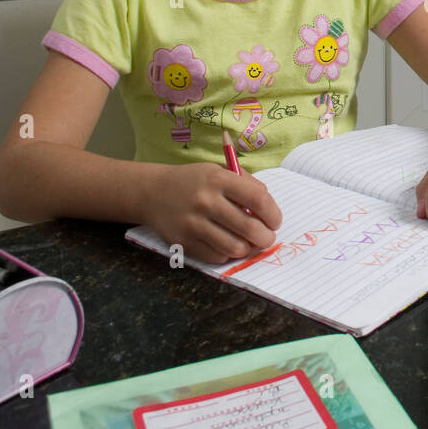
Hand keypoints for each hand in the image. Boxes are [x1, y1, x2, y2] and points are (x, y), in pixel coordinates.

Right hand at [144, 162, 282, 263]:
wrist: (152, 192)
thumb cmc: (194, 181)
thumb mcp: (219, 171)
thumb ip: (247, 185)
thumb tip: (269, 209)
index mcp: (219, 180)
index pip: (258, 199)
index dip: (273, 214)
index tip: (275, 221)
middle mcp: (206, 201)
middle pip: (250, 228)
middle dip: (266, 237)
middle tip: (266, 237)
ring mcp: (193, 224)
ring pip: (235, 247)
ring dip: (247, 248)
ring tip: (247, 242)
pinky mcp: (183, 242)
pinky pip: (217, 257)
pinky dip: (227, 254)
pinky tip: (225, 244)